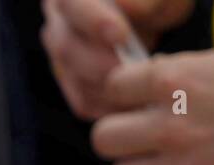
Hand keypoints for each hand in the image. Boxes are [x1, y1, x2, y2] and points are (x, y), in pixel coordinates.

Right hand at [41, 0, 193, 119]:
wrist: (150, 20)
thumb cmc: (154, 1)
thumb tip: (124, 5)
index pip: (73, 5)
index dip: (93, 22)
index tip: (120, 37)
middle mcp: (59, 24)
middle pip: (66, 47)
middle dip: (98, 64)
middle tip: (129, 73)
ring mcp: (61, 58)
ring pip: (74, 79)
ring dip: (108, 88)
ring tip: (141, 89)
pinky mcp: (74, 85)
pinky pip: (84, 102)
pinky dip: (111, 106)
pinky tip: (137, 102)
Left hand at [93, 47, 213, 164]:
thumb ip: (191, 69)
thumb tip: (157, 75)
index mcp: (178, 80)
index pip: (115, 86)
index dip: (128, 92)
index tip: (141, 97)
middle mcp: (171, 125)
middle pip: (105, 138)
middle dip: (124, 135)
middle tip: (146, 134)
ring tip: (167, 162)